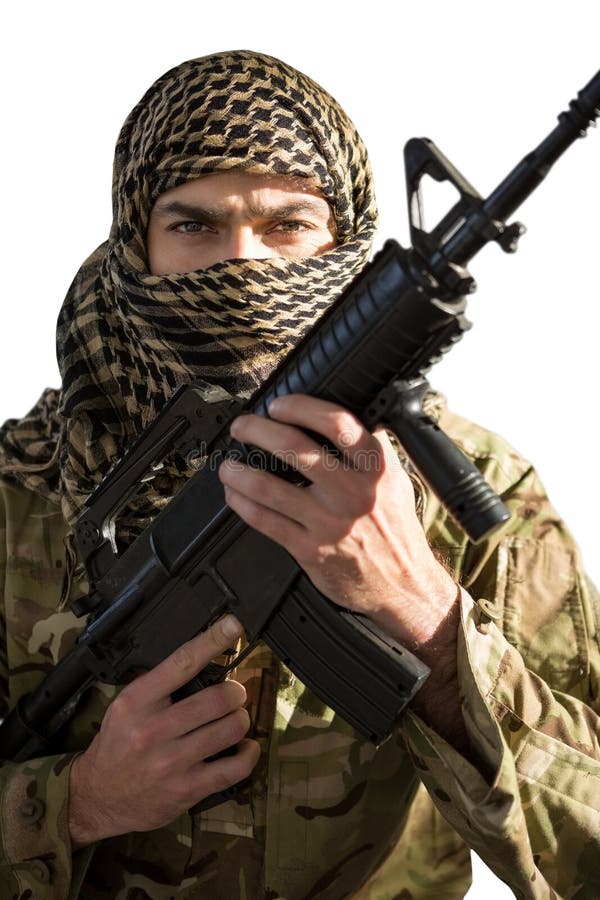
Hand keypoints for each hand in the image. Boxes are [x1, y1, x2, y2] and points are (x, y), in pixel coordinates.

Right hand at [69, 616, 259, 847]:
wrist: (98, 798)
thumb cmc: (117, 746)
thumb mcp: (125, 706)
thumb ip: (158, 685)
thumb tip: (202, 658)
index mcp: (137, 702)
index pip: (182, 663)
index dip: (212, 641)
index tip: (233, 626)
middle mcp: (154, 730)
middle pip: (218, 698)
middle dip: (235, 692)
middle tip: (234, 694)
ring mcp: (172, 761)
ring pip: (231, 729)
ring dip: (241, 719)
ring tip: (235, 719)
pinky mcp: (188, 789)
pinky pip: (236, 767)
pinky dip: (249, 753)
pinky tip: (245, 747)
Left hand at [219, 394, 456, 646]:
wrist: (401, 584)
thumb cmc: (394, 529)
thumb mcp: (394, 480)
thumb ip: (370, 449)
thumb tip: (339, 417)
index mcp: (375, 468)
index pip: (337, 423)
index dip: (300, 407)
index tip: (279, 405)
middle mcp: (352, 492)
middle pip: (294, 448)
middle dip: (257, 430)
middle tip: (242, 426)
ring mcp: (328, 522)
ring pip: (268, 486)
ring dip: (237, 470)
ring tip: (228, 464)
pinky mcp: (309, 550)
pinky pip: (263, 520)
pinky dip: (240, 503)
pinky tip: (234, 495)